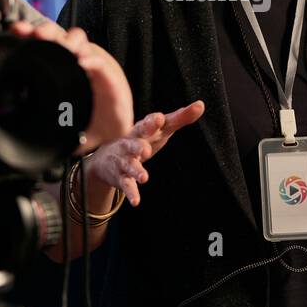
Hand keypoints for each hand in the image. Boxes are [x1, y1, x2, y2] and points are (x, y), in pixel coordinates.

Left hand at [7, 19, 133, 154]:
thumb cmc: (82, 117)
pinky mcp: (109, 76)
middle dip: (46, 31)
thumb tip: (13, 128)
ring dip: (68, 41)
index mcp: (58, 63)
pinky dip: (91, 61)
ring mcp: (90, 63)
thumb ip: (38, 115)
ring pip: (79, 41)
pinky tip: (83, 63)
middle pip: (58, 33)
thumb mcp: (55, 116)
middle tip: (38, 36)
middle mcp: (73, 57)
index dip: (28, 32)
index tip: (16, 31)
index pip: (41, 41)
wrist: (110, 131)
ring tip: (61, 47)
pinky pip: (100, 63)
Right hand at [85, 102, 204, 205]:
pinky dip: (131, 193)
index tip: (159, 119)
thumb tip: (201, 105)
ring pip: (130, 165)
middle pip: (134, 143)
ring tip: (144, 177)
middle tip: (146, 150)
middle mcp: (131, 144)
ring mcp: (125, 161)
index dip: (153, 122)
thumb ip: (179, 118)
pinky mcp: (121, 177)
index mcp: (142, 130)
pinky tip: (136, 202)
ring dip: (136, 171)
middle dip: (139, 146)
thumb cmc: (141, 139)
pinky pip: (126, 185)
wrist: (105, 158)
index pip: (147, 124)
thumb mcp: (160, 129)